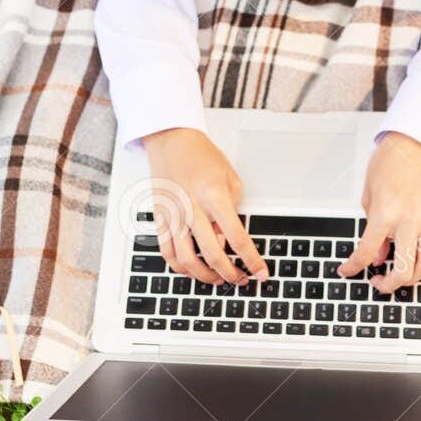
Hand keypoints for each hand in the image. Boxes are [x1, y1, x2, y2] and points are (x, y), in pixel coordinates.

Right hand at [141, 127, 266, 285]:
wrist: (171, 140)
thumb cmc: (202, 156)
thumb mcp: (230, 177)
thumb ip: (233, 210)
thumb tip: (230, 239)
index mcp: (214, 196)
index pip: (237, 238)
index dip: (252, 260)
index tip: (260, 272)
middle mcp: (192, 208)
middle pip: (213, 254)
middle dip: (231, 274)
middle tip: (241, 279)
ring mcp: (174, 216)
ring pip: (187, 260)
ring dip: (205, 276)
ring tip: (218, 279)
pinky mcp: (160, 219)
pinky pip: (167, 253)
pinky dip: (180, 268)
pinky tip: (192, 270)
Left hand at [338, 132, 420, 290]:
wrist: (417, 145)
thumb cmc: (391, 162)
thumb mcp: (369, 195)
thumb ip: (371, 228)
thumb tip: (377, 254)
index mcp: (386, 214)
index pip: (366, 252)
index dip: (353, 267)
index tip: (347, 271)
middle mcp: (409, 222)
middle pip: (403, 270)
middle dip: (387, 284)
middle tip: (378, 282)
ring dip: (411, 278)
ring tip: (400, 275)